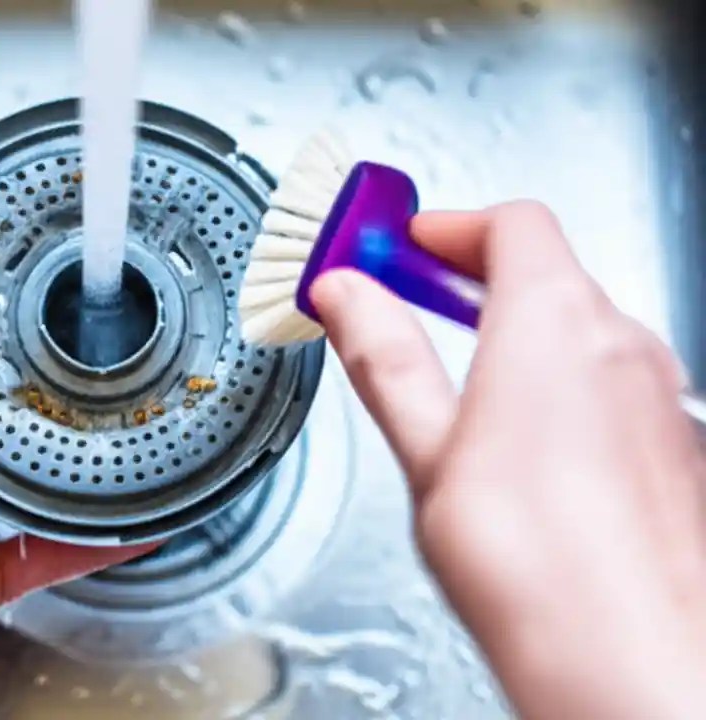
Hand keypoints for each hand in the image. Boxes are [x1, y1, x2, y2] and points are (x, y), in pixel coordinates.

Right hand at [311, 201, 705, 719]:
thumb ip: (385, 357)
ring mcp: (660, 392)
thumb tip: (348, 297)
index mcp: (554, 323)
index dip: (443, 227)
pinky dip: (557, 377)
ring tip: (452, 365)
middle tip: (405, 296)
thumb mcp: (426, 448)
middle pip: (546, 267)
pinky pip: (609, 379)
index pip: (508, 224)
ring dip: (515, 324)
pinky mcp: (674, 441)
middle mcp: (622, 343)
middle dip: (469, 274)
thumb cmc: (537, 566)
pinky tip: (515, 433)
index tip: (393, 244)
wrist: (633, 660)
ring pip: (582, 325)